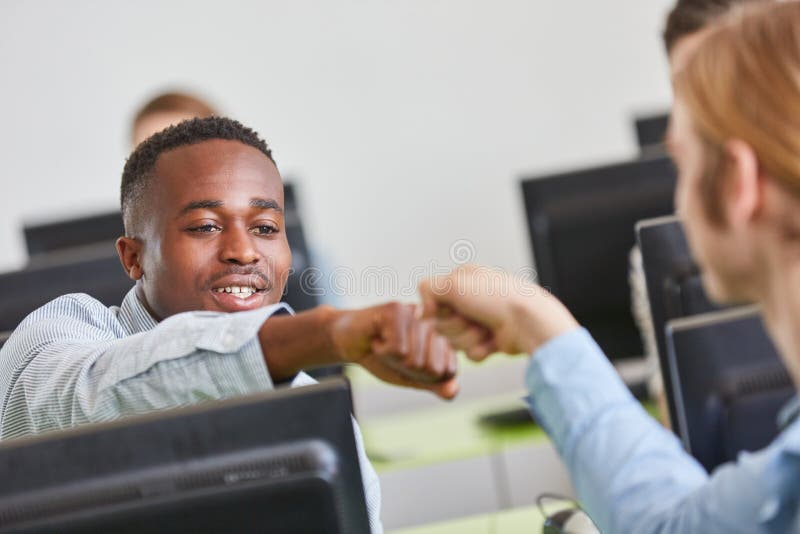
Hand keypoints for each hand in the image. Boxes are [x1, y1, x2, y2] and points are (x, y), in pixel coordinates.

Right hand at [329, 302, 458, 398]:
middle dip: (406, 370)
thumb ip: (434, 384)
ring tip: (382, 345)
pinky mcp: (396, 309)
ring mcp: (416, 313)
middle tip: (392, 354)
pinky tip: (376, 339)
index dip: (421, 377)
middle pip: (431, 368)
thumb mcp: (410, 377)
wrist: (347, 342)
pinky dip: (381, 351)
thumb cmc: (380, 358)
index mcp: (442, 337)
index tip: (406, 365)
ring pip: (413, 359)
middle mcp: (433, 322)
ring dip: (391, 360)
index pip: (447, 372)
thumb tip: (453, 391)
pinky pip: (397, 349)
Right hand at [419, 264, 578, 359]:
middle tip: (474, 317)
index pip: (431, 300)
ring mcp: (479, 321)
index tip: (452, 305)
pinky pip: (470, 353)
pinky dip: (480, 349)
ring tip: (486, 329)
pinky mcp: (488, 341)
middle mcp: (469, 299)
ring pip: (454, 341)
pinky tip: (493, 340)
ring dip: (468, 338)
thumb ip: (427, 290)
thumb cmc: (496, 298)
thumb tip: (420, 313)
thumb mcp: (454, 283)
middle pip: (440, 324)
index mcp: (461, 280)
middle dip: (456, 325)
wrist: (527, 322)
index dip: (438, 308)